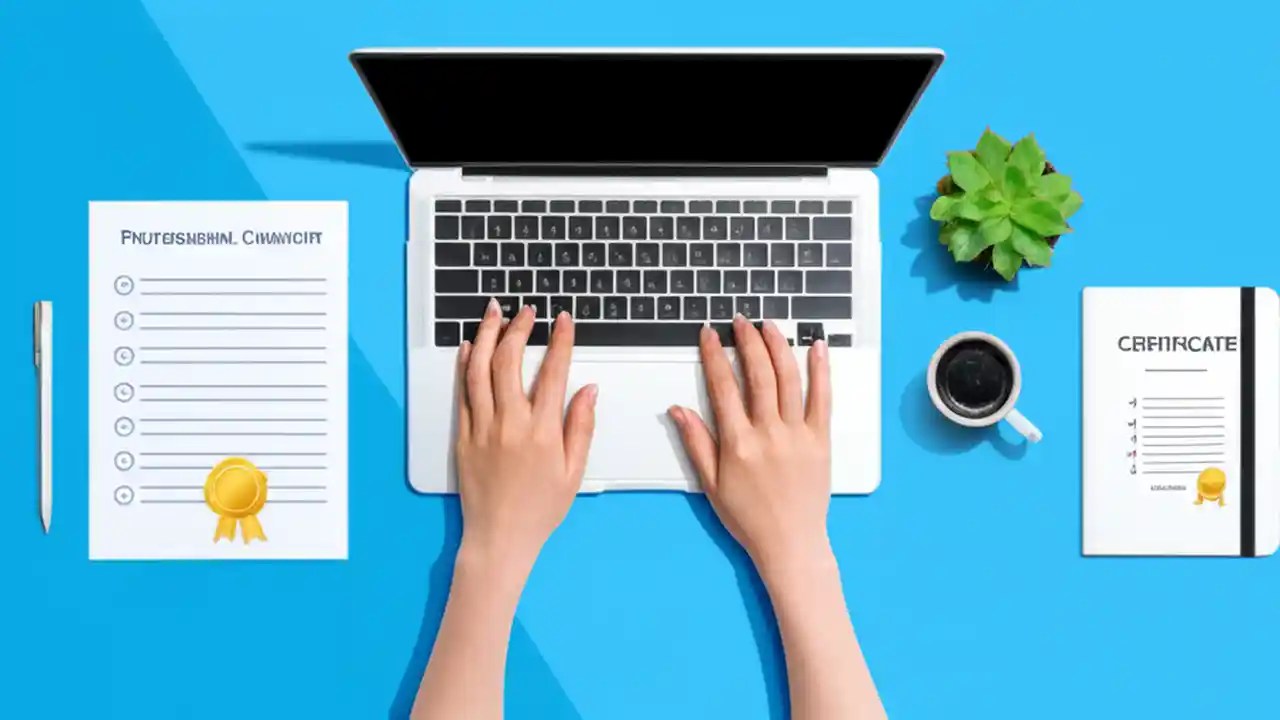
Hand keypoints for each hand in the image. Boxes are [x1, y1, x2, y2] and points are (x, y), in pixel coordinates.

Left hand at [454, 300, 596, 574]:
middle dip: (519, 328)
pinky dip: (465, 364)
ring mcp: (482, 428)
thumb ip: (581, 426)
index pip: (554, 373)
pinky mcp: (463, 436)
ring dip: (488, 335)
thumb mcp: (574, 471)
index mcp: (542, 432)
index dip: (560, 341)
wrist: (499, 537)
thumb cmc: (540, 509)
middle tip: (527, 311)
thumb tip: (588, 389)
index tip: (563, 320)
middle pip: (510, 361)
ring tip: (495, 313)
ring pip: (480, 369)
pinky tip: (471, 346)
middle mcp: (510, 424)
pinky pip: (462, 392)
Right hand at [668, 317, 831, 574]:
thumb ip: (696, 442)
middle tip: (741, 321)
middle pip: (758, 374)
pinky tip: (817, 347)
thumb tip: (678, 409)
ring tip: (770, 325)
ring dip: (779, 346)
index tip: (709, 334)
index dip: (714, 356)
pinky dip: (821, 370)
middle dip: (747, 341)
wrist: (791, 543)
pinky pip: (823, 398)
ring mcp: (797, 434)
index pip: (723, 387)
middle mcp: (768, 433)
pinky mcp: (820, 440)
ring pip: (789, 379)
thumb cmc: (748, 518)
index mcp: (738, 443)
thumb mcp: (711, 484)